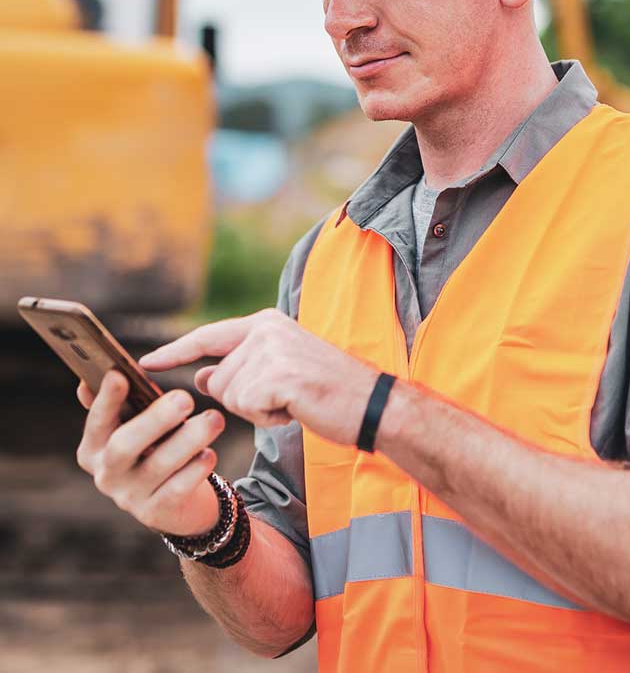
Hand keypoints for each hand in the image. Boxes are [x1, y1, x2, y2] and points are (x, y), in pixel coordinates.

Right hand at [75, 370, 225, 535]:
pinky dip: (195, 469)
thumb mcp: (138, 426)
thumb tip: (109, 371)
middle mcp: (106, 474)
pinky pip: (176, 489)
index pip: (96, 421)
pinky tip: (209, 453)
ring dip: (188, 439)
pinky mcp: (156, 513)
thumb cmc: (155, 447)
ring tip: (214, 419)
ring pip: (156, 466)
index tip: (119, 374)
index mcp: (94, 448)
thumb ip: (124, 403)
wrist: (178, 500)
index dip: (106, 399)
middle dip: (154, 419)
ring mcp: (129, 497)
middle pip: (123, 446)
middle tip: (185, 397)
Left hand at [137, 308, 378, 446]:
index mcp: (266, 323)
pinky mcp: (278, 374)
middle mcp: (265, 329)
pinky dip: (269, 418)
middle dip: (245, 401)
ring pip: (231, 397)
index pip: (208, 337)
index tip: (145, 362)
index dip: (175, 351)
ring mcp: (271, 350)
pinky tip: (296, 409)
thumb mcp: (279, 374)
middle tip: (286, 397)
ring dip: (259, 410)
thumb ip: (240, 370)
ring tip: (294, 401)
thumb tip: (203, 377)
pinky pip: (248, 408)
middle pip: (219, 380)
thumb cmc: (328, 392)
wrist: (372, 404)